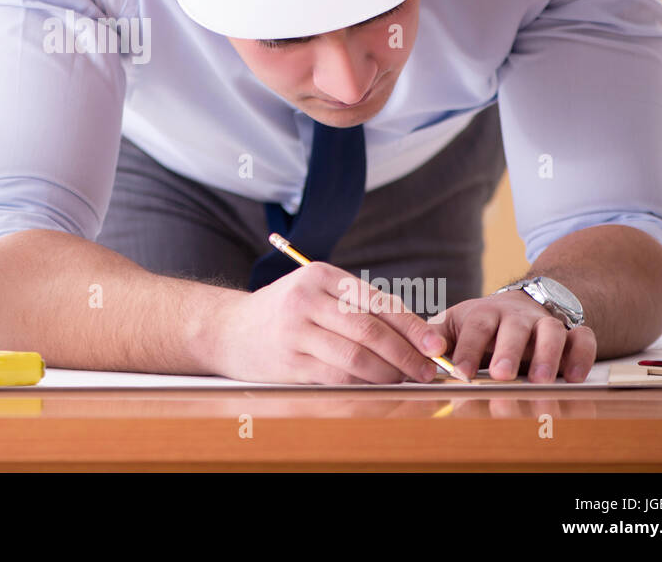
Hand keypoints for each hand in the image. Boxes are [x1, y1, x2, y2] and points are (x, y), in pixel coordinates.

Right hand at [209, 262, 447, 383]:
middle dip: (406, 353)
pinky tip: (376, 386)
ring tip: (404, 379)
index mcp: (320, 275)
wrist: (227, 329)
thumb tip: (412, 333)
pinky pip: (337, 376)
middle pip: (370, 330)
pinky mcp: (289, 361)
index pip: (377, 301)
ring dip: (388, 373)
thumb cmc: (283, 312)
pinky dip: (364, 384)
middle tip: (426, 369)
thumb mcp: (313, 292)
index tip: (435, 345)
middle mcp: (307, 299)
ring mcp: (296, 331)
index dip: (412, 326)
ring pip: (356, 357)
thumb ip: (354, 305)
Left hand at [428, 290, 597, 382]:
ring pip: (551, 332)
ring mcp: (546, 323)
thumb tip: (418, 357)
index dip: (466, 349)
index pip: (475, 327)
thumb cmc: (480, 324)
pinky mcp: (572, 333)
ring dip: (547, 355)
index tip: (458, 372)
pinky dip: (582, 355)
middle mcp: (516, 316)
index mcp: (484, 313)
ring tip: (541, 380)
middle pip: (514, 328)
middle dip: (507, 352)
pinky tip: (575, 377)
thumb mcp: (454, 326)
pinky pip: (584, 338)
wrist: (521, 306)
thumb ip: (436, 340)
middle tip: (500, 376)